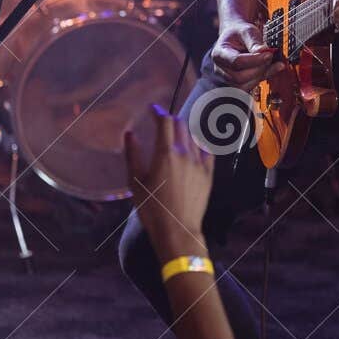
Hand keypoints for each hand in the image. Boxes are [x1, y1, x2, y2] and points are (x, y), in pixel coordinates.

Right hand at [125, 104, 214, 258]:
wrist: (177, 229)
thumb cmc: (152, 208)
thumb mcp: (135, 182)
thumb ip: (133, 154)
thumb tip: (130, 134)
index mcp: (166, 153)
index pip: (165, 121)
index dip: (158, 111)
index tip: (152, 109)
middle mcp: (185, 153)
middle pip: (180, 125)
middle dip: (170, 119)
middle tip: (161, 122)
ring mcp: (200, 163)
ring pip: (193, 137)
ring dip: (183, 131)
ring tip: (174, 135)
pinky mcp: (209, 175)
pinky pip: (206, 151)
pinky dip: (198, 145)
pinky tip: (193, 148)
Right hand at [209, 19, 281, 89]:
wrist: (236, 38)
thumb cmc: (239, 34)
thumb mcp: (246, 30)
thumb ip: (254, 41)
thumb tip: (264, 51)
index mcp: (219, 53)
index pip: (236, 62)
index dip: (254, 60)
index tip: (268, 54)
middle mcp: (220, 69)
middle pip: (240, 77)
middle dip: (259, 69)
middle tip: (270, 57)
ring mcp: (227, 79)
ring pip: (245, 85)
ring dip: (261, 75)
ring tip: (270, 62)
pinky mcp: (236, 84)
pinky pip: (250, 87)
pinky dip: (262, 78)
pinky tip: (271, 69)